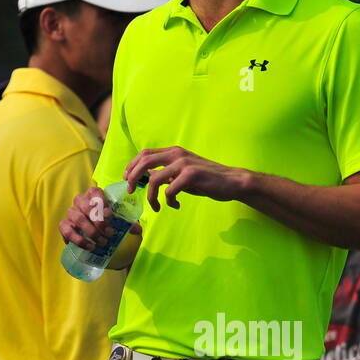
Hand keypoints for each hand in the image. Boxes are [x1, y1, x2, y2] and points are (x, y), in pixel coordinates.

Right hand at [59, 186, 141, 249]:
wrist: (90, 225)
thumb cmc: (104, 218)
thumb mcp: (116, 217)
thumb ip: (127, 222)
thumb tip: (138, 230)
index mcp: (93, 194)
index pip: (95, 193)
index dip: (102, 203)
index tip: (110, 216)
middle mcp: (80, 200)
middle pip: (86, 207)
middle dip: (99, 222)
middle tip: (109, 234)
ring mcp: (71, 212)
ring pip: (78, 219)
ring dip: (90, 232)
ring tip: (101, 243)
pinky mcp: (64, 224)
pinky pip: (66, 230)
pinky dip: (77, 239)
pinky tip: (88, 247)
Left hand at [124, 147, 245, 210]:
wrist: (231, 181)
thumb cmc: (207, 179)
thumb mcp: (182, 174)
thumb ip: (166, 173)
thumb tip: (148, 176)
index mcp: (173, 152)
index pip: (145, 154)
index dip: (132, 166)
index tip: (128, 180)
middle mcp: (177, 154)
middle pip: (145, 161)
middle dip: (133, 177)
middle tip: (131, 191)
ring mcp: (184, 164)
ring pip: (155, 179)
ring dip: (151, 196)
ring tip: (156, 207)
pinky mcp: (191, 175)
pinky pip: (170, 190)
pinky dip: (169, 201)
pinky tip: (176, 205)